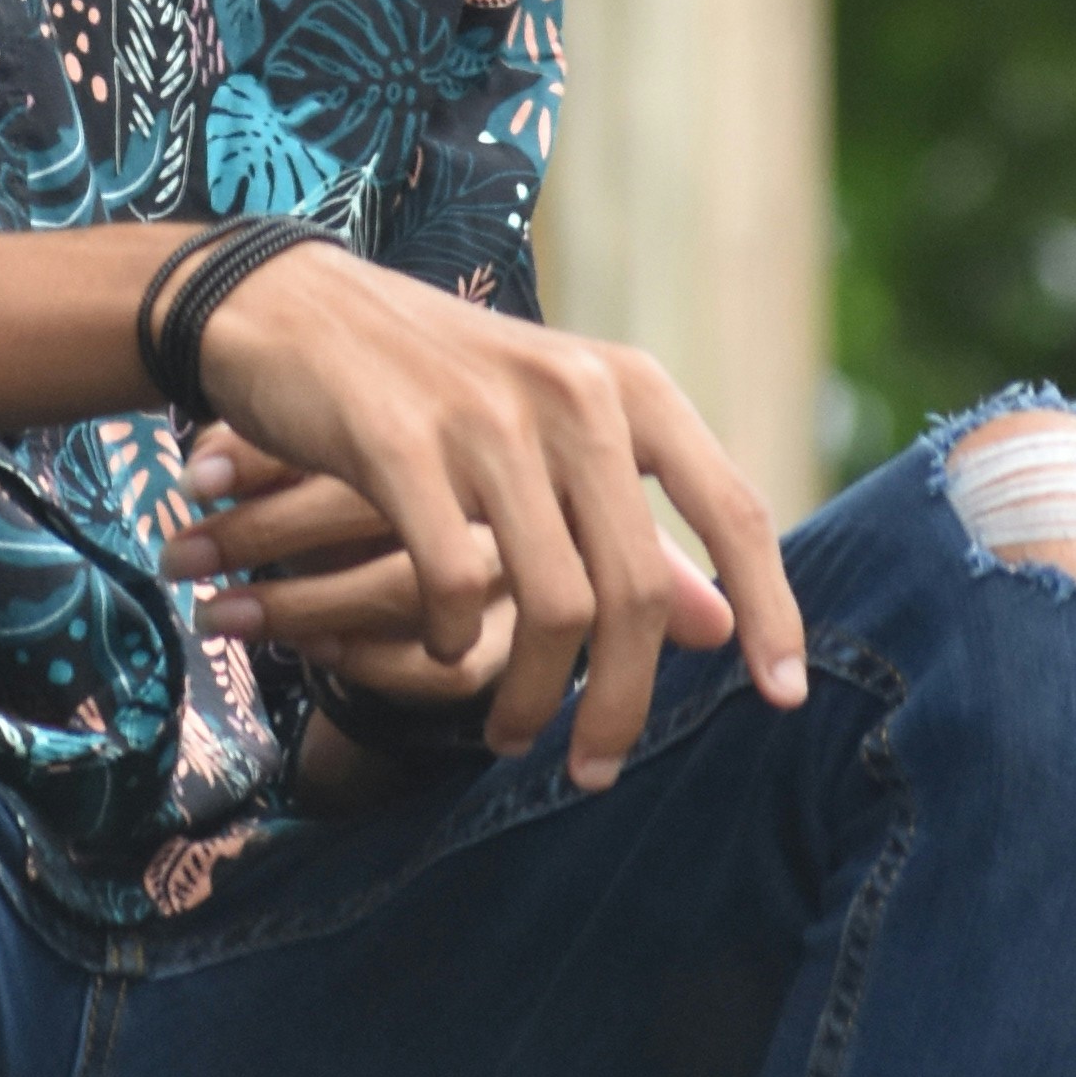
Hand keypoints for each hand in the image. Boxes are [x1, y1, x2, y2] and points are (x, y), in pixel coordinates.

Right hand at [161, 253, 807, 793]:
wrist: (291, 306)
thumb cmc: (434, 382)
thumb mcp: (553, 437)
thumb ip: (635, 527)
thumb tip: (719, 628)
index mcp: (629, 387)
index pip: (734, 510)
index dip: (772, 609)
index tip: (784, 696)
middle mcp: (575, 395)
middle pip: (638, 592)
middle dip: (622, 702)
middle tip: (596, 769)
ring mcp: (489, 418)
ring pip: (553, 606)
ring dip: (531, 696)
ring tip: (509, 734)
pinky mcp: (401, 444)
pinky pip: (454, 584)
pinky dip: (449, 638)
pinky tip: (437, 645)